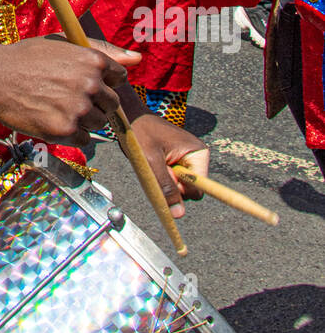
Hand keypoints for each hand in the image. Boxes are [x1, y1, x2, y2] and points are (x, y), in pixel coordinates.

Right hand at [0, 36, 140, 145]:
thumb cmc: (28, 57)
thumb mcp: (64, 43)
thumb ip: (103, 51)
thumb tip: (137, 59)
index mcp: (93, 60)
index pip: (119, 79)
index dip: (103, 82)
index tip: (85, 83)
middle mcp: (91, 84)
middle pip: (112, 104)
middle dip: (95, 103)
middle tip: (68, 97)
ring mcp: (79, 109)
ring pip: (100, 123)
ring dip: (84, 120)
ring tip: (58, 107)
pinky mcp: (67, 131)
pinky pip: (86, 140)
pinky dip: (73, 135)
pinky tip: (53, 120)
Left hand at [126, 104, 208, 218]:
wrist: (132, 118)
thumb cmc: (142, 133)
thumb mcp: (152, 161)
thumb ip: (166, 187)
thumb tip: (179, 214)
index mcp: (199, 154)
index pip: (199, 189)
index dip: (182, 191)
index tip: (166, 180)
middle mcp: (197, 158)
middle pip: (189, 190)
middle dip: (171, 185)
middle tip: (156, 168)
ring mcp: (187, 161)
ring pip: (179, 187)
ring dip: (164, 182)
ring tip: (154, 163)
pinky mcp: (178, 164)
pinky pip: (172, 182)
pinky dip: (161, 178)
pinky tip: (154, 165)